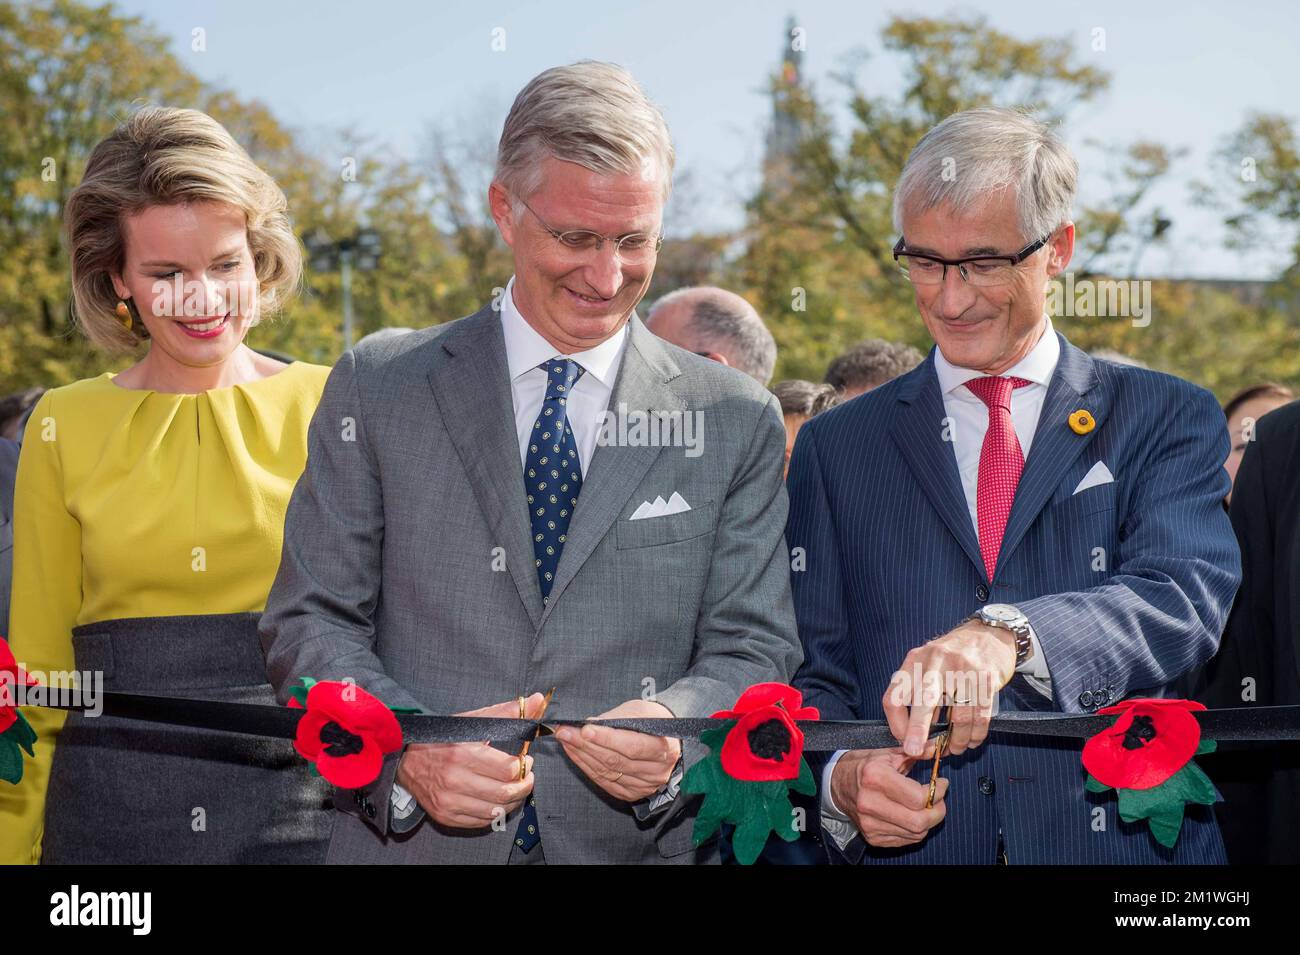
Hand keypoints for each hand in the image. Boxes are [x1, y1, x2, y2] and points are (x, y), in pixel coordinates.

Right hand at [396, 692, 546, 829]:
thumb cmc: (442, 739)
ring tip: (515, 787)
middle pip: (505, 793)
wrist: (406, 762)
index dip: (524, 765)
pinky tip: (497, 799)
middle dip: (525, 785)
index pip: (507, 769)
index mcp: (462, 754)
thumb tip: (538, 700)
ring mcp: (449, 802)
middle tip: (527, 776)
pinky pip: (481, 822)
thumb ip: (507, 712)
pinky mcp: (446, 817)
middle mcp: (454, 781)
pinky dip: (495, 812)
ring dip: (514, 801)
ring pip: (496, 811)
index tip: (526, 759)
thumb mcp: (471, 720)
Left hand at [555, 699, 680, 802]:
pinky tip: (575, 754)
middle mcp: (657, 771)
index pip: (632, 746)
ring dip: (582, 756)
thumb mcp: (641, 711)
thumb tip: (589, 724)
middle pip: (616, 761)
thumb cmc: (653, 720)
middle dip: (586, 745)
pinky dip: (586, 767)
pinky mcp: (631, 793)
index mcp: (665, 748)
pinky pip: (604, 782)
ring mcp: (644, 785)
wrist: (666, 740)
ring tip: (566, 740)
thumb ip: (616, 719)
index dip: (607, 739)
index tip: (584, 729)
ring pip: (607, 772)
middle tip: (565, 732)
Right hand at [830, 744, 947, 847]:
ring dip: (928, 821)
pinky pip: (906, 840)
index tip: (941, 783)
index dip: (937, 791)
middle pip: (919, 821)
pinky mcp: (872, 837)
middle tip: (939, 799)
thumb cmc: (865, 766)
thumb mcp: (888, 753)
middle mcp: (870, 803)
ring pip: (916, 833)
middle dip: (938, 811)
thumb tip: (937, 747)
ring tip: (927, 806)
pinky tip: (912, 815)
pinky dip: (915, 829)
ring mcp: (870, 823)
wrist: (838, 785)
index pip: (918, 797)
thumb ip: (915, 752)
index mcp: (875, 777)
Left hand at [883, 621, 1017, 756]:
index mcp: (915, 660)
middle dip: (918, 731)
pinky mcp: (986, 678)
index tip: (904, 741)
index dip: (896, 723)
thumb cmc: (952, 656)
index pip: (896, 695)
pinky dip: (975, 734)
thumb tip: (914, 735)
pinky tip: (971, 741)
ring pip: (958, 714)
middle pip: (923, 701)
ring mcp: (963, 669)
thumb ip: (918, 694)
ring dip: (955, 739)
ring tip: (954, 749)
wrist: (989, 633)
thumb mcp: (928, 666)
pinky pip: (980, 715)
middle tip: (916, 752)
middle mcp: (936, 661)